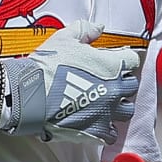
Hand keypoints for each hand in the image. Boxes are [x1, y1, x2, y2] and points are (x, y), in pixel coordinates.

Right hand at [0, 21, 141, 143]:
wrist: (29, 95)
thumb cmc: (46, 66)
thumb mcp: (64, 39)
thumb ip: (85, 30)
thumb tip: (99, 27)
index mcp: (111, 64)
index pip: (132, 60)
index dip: (122, 60)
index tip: (114, 62)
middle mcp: (115, 88)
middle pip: (132, 86)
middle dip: (122, 83)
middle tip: (108, 83)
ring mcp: (107, 112)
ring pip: (126, 110)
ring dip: (118, 107)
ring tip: (105, 105)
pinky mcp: (96, 131)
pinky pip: (112, 133)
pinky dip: (106, 129)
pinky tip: (95, 122)